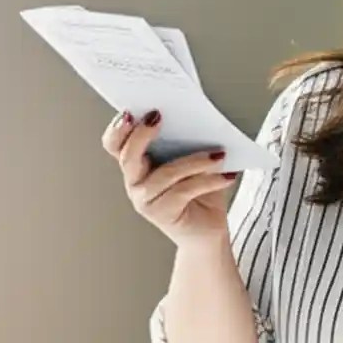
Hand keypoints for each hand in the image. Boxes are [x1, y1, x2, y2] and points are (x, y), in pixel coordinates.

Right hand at [101, 109, 238, 247]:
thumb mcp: (193, 160)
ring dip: (194, 161)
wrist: (207, 231)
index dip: (118, 128)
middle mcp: (135, 182)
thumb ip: (187, 140)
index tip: (132, 111)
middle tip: (159, 117)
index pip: (114, 144)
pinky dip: (209, 180)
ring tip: (219, 154)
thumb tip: (197, 116)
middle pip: (127, 156)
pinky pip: (184, 191)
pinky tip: (227, 176)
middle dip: (141, 134)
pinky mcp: (163, 214)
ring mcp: (145, 200)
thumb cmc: (200, 192)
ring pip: (165, 174)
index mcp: (137, 164)